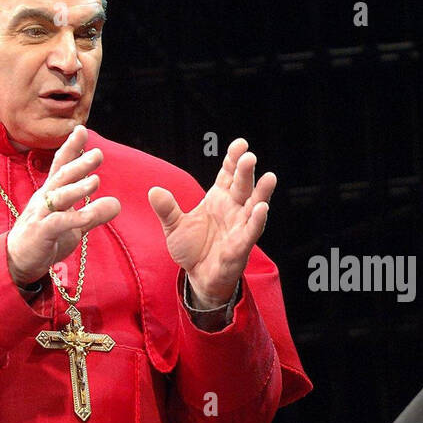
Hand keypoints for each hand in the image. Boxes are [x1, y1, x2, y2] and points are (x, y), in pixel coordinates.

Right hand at [6, 125, 121, 285]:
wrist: (18, 261)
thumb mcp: (74, 225)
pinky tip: (89, 216)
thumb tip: (117, 203)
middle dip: (79, 164)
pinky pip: (58, 223)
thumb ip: (94, 214)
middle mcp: (45, 199)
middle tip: (99, 154)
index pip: (61, 166)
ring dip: (78, 188)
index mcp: (51, 193)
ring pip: (59, 197)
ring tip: (96, 181)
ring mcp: (41, 215)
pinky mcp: (40, 233)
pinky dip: (74, 218)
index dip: (71, 148)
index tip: (81, 129)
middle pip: (62, 177)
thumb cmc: (46, 239)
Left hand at [148, 138, 274, 307]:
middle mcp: (233, 209)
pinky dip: (256, 221)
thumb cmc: (192, 248)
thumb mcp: (174, 226)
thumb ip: (167, 209)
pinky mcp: (241, 247)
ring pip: (253, 206)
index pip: (228, 174)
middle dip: (246, 171)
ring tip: (269, 177)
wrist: (198, 277)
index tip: (240, 145)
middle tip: (249, 157)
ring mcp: (239, 227)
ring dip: (261, 193)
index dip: (234, 159)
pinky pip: (250, 232)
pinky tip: (261, 209)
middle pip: (242, 186)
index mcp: (219, 198)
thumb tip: (153, 191)